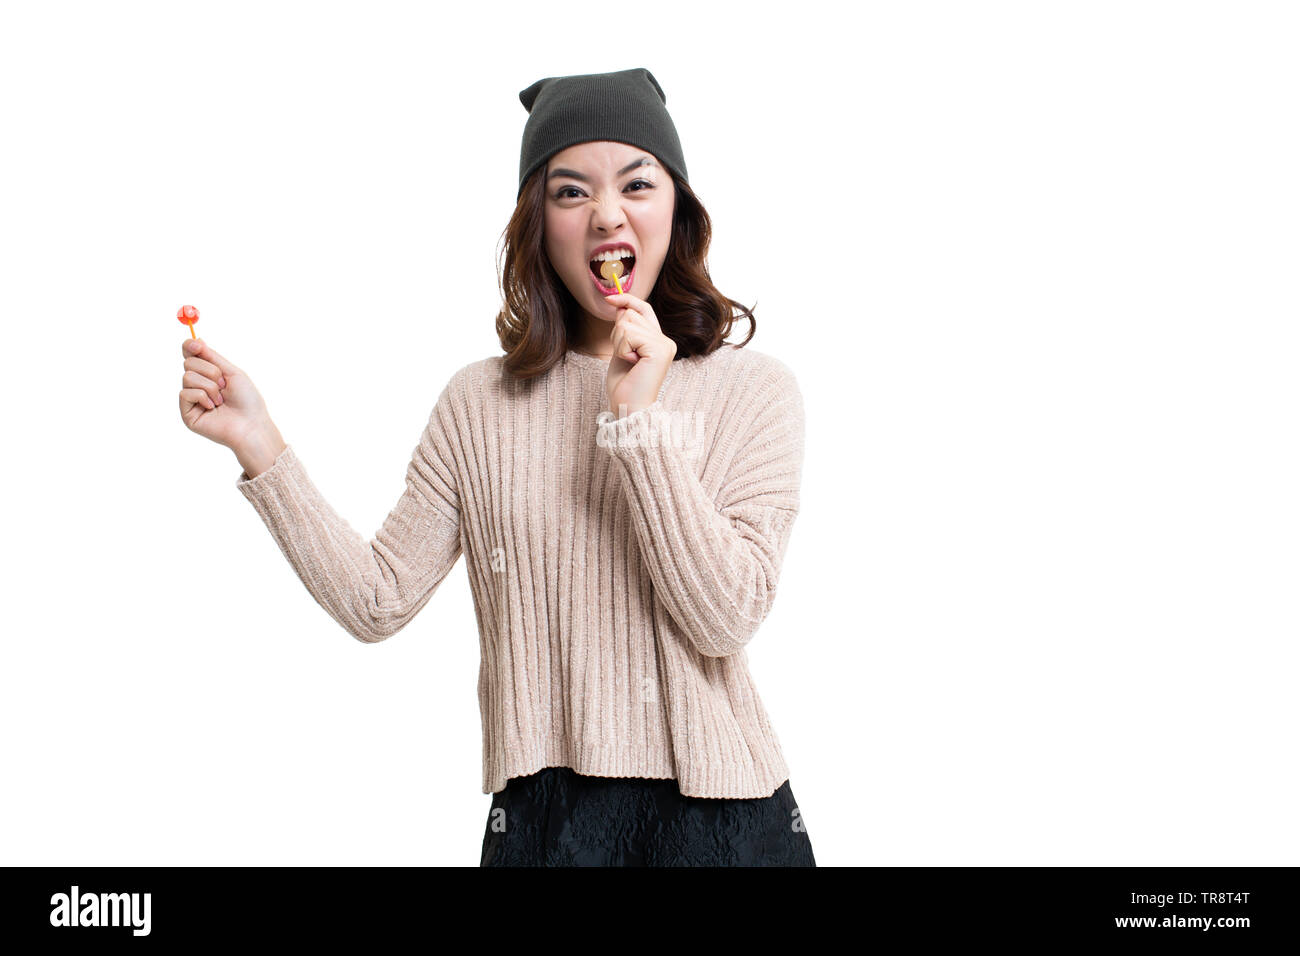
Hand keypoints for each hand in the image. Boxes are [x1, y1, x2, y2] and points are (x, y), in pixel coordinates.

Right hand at [178, 337, 276, 451]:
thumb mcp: (232, 372)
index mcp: (209, 374)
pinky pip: (185, 392)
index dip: (190, 346)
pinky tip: (212, 408)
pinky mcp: (186, 413)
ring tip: (221, 400)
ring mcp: (191, 399)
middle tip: (224, 385)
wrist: (251, 425)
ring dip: (209, 386)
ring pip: (187, 376)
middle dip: (210, 370)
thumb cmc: (247, 400)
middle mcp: (198, 385)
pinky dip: (202, 397)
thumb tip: (196, 339)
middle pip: (188, 362)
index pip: (191, 354)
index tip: (197, 345)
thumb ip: (212, 357)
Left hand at [602, 292, 676, 416]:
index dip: (628, 300)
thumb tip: (620, 307)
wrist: (628, 408)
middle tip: (624, 356)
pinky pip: (629, 334)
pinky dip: (622, 349)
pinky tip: (632, 363)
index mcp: (658, 340)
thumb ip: (625, 330)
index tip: (609, 299)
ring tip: (629, 361)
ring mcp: (664, 344)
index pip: (644, 309)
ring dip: (618, 343)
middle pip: (631, 314)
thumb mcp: (622, 351)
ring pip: (627, 323)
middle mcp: (665, 340)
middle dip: (617, 333)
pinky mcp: (659, 349)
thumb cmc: (624, 386)